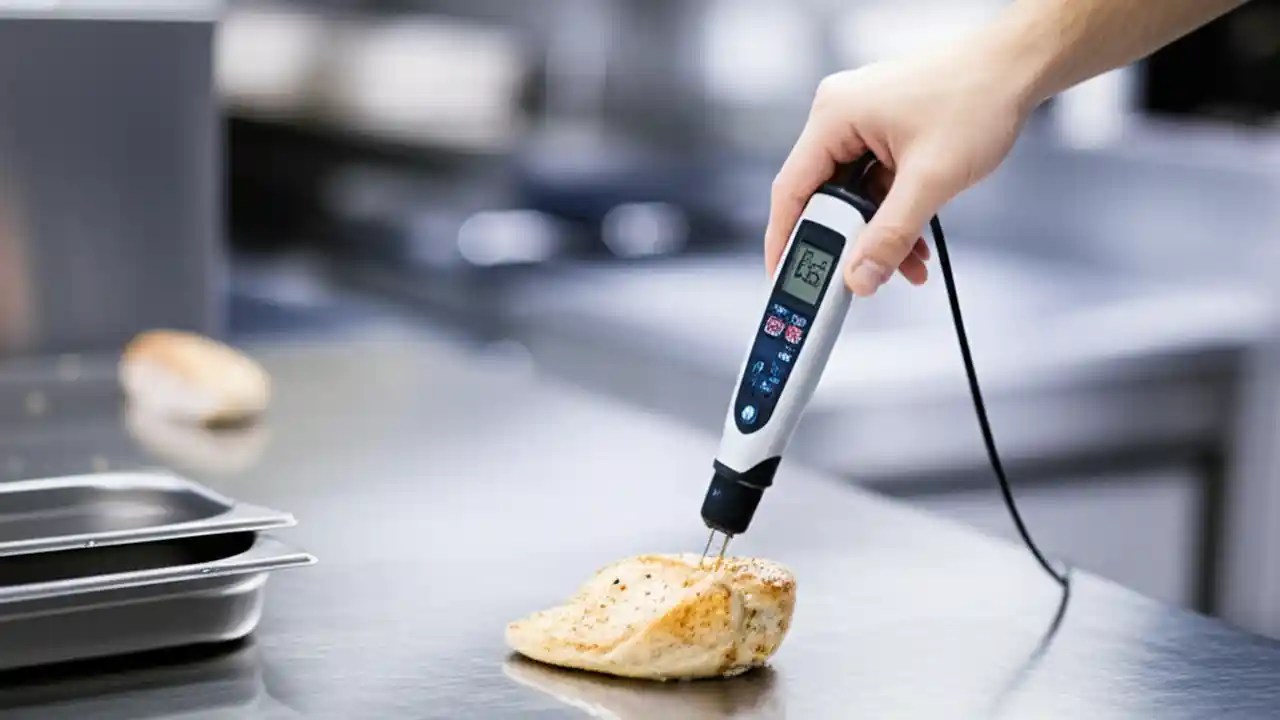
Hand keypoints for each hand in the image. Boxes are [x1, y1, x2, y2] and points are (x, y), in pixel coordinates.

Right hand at [765, 44, 1033, 296]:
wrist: (1021, 66)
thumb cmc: (979, 95)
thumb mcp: (931, 179)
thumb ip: (891, 234)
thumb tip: (861, 275)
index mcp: (834, 116)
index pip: (792, 190)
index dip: (784, 238)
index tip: (783, 276)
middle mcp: (842, 117)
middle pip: (823, 197)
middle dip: (847, 242)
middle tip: (855, 277)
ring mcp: (864, 125)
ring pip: (854, 197)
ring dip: (877, 234)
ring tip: (903, 266)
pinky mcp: (886, 134)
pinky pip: (876, 186)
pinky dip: (893, 216)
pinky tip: (916, 242)